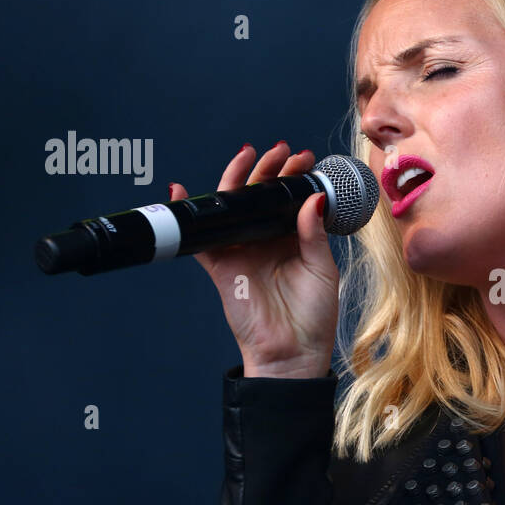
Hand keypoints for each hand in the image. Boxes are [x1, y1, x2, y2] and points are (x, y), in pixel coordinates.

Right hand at [171, 142, 339, 377]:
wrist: (293, 353)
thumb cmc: (314, 316)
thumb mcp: (322, 269)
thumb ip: (314, 233)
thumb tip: (312, 198)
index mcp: (294, 239)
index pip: (289, 199)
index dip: (294, 177)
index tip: (303, 159)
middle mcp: (266, 240)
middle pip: (260, 196)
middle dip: (268, 169)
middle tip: (281, 151)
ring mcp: (242, 250)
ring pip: (232, 207)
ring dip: (237, 179)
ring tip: (247, 156)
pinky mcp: (222, 266)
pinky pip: (199, 238)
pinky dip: (188, 215)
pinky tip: (181, 191)